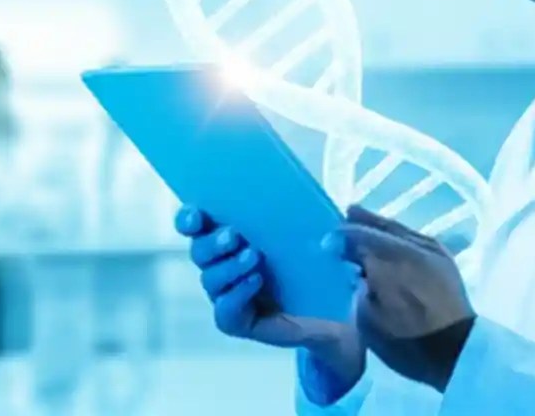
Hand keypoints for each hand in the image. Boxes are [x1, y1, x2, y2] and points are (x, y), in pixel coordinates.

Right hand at [174, 206, 364, 384]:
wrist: (343, 317)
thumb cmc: (332, 271)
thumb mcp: (345, 245)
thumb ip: (344, 232)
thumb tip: (341, 222)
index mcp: (239, 233)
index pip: (199, 223)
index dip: (190, 218)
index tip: (198, 213)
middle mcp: (228, 263)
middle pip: (200, 251)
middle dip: (212, 242)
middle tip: (235, 235)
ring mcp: (232, 294)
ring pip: (211, 279)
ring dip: (228, 267)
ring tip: (254, 258)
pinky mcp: (241, 321)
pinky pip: (225, 312)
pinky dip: (235, 296)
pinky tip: (254, 282)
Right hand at [323, 205, 476, 392]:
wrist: (456, 351)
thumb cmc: (406, 342)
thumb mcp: (368, 319)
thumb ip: (356, 286)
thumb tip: (354, 269)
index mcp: (388, 261)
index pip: (358, 236)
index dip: (340, 237)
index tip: (327, 242)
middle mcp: (410, 247)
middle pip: (380, 226)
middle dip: (361, 221)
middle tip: (345, 214)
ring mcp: (431, 249)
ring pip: (399, 228)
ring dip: (380, 225)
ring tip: (363, 219)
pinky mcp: (444, 257)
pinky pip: (415, 236)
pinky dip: (399, 233)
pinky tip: (392, 236)